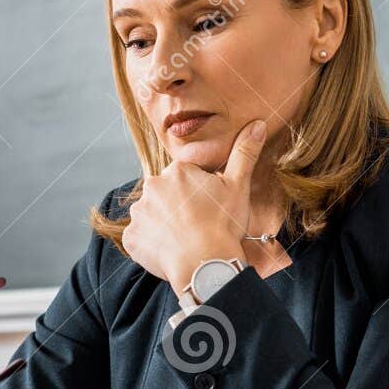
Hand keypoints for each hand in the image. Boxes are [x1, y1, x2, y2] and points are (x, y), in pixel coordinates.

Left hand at [122, 118, 265, 295]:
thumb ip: (244, 153)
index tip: (210, 209)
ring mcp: (139, 213)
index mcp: (176, 171)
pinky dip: (152, 244)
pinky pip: (141, 238)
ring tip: (185, 240)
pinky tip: (171, 251)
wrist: (205, 264)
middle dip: (179, 206)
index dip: (200, 194)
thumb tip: (257, 124)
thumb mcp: (238, 186)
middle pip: (166, 194)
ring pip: (152, 214)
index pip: (185, 177)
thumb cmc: (223, 224)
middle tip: (199, 226)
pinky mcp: (132, 238)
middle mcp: (152, 187)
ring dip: (164, 224)